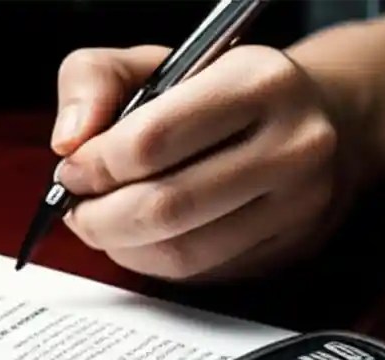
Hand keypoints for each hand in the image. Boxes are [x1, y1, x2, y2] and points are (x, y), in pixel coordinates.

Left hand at [52, 45, 361, 280]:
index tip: (74, 170)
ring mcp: (298, 204)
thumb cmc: (220, 90)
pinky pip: (197, 273)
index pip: (151, 141)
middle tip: (78, 207)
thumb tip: (69, 143)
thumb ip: (94, 82)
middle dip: (99, 216)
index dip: (95, 165)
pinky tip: (139, 237)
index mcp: (258, 81)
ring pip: (179, 252)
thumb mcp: (153, 62)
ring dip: (120, 245)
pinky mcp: (288, 248)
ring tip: (103, 222)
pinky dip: (149, 261)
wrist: (315, 119)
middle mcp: (292, 144)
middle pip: (165, 207)